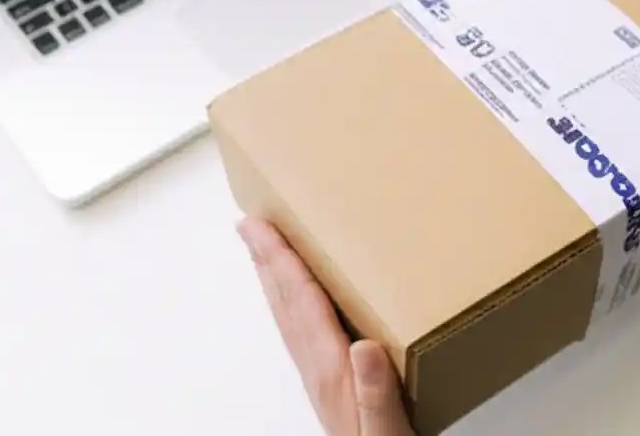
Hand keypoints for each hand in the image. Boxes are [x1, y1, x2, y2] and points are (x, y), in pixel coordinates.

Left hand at [239, 219, 414, 435]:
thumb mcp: (390, 430)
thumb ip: (377, 392)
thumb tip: (364, 347)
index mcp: (333, 371)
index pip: (303, 303)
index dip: (282, 261)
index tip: (261, 227)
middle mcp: (319, 370)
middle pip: (286, 304)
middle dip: (267, 261)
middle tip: (249, 224)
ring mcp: (321, 379)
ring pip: (289, 318)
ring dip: (274, 281)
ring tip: (264, 252)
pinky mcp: (331, 386)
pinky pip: (302, 335)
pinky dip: (293, 309)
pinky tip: (299, 304)